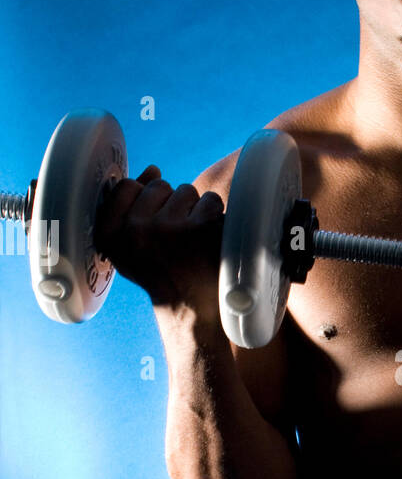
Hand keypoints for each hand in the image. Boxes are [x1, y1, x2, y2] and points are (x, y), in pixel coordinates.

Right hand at [94, 165, 224, 318]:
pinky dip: (215, 218)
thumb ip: (133, 204)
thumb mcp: (132, 247)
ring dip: (195, 211)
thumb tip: (152, 168)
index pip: (126, 187)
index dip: (146, 200)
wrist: (192, 310)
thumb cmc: (161, 273)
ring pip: (186, 191)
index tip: (156, 226)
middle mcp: (134, 231)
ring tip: (194, 241)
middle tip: (178, 239)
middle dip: (173, 205)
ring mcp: (167, 229)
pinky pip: (210, 201)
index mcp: (110, 235)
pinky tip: (210, 241)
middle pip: (159, 185)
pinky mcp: (199, 229)